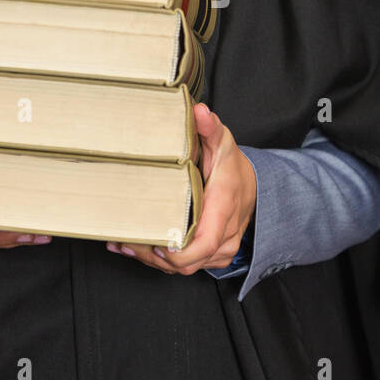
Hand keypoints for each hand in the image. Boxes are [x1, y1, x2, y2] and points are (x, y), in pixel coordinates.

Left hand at [105, 102, 256, 276]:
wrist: (254, 187)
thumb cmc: (232, 167)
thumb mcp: (223, 142)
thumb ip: (210, 128)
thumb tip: (198, 110)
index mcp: (223, 208)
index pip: (205, 243)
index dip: (179, 252)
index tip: (158, 245)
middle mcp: (224, 234)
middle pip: (188, 262)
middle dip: (155, 257)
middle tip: (126, 241)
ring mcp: (220, 248)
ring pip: (184, 269)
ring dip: (154, 260)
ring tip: (124, 244)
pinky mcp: (213, 255)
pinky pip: (188, 266)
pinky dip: (162, 261)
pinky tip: (136, 248)